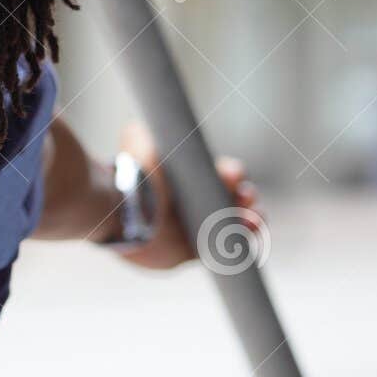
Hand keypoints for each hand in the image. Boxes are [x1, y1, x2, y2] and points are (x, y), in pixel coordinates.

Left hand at [106, 119, 261, 269]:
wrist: (124, 208)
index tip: (235, 174)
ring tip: (252, 216)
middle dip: (245, 196)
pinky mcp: (190, 253)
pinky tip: (248, 231)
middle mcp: (186, 205)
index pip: (215, 176)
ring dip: (250, 218)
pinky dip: (242, 241)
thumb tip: (144, 124)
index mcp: (180, 181)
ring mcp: (190, 229)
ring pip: (233, 224)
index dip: (231, 175)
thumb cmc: (135, 174)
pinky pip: (225, 250)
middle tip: (246, 196)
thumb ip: (147, 130)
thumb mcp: (141, 139)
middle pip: (230, 200)